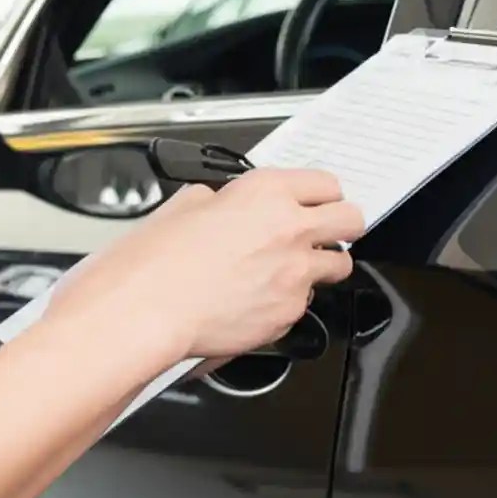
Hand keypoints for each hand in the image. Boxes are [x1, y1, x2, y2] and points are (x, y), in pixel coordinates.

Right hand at [47, 168, 362, 361]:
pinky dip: (287, 301)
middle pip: (351, 220)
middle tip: (324, 232)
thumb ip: (219, 202)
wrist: (146, 311)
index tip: (314, 201)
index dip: (320, 194)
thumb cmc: (153, 261)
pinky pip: (304, 304)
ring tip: (290, 270)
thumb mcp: (183, 206)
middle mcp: (289, 229)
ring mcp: (294, 274)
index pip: (326, 183)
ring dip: (320, 265)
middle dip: (340, 226)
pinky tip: (257, 300)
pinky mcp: (288, 314)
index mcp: (265, 192)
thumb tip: (223, 206)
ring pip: (339, 266)